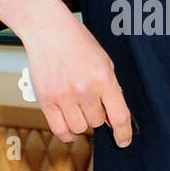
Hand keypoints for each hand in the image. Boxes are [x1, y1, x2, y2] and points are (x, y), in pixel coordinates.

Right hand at [16, 0, 132, 146]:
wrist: (48, 29)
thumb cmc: (77, 43)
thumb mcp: (104, 62)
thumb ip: (110, 90)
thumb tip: (112, 118)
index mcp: (104, 78)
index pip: (119, 116)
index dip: (124, 133)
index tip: (123, 141)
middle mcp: (85, 89)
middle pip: (96, 123)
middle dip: (96, 116)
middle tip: (89, 102)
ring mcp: (64, 96)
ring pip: (79, 128)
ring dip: (80, 122)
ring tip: (76, 106)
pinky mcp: (46, 100)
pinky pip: (60, 130)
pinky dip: (67, 132)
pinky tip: (69, 123)